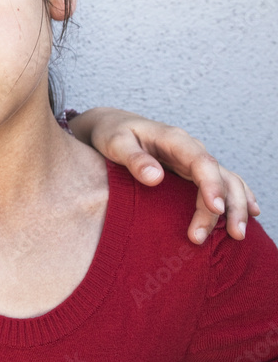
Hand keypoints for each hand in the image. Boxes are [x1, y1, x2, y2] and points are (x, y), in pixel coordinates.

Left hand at [70, 107, 259, 244]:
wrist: (111, 126)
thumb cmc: (112, 133)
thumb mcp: (116, 143)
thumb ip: (133, 159)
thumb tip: (155, 178)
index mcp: (174, 139)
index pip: (201, 162)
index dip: (212, 185)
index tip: (216, 209)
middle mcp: (190, 149)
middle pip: (220, 176)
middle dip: (228, 206)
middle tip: (230, 235)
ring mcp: (193, 160)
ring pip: (227, 181)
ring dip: (236, 206)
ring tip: (238, 235)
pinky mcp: (191, 171)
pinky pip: (222, 182)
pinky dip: (238, 196)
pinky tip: (249, 214)